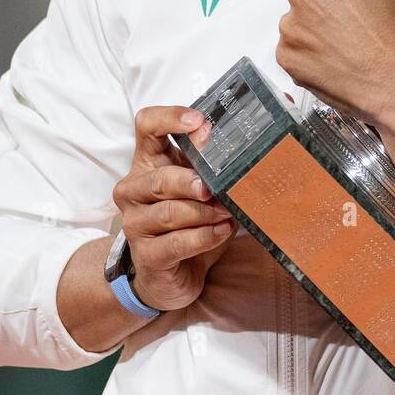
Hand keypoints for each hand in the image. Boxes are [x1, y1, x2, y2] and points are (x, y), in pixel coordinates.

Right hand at [112, 105, 236, 311]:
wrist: (174, 275)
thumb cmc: (192, 223)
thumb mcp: (206, 189)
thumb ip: (219, 166)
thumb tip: (259, 139)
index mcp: (150, 163)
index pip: (147, 125)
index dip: (169, 118)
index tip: (199, 121)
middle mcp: (135, 190)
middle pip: (159, 177)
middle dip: (190, 181)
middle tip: (214, 187)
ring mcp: (136, 223)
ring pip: (168, 212)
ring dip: (203, 212)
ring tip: (226, 213)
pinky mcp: (146, 255)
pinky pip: (176, 242)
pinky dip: (204, 237)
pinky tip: (222, 231)